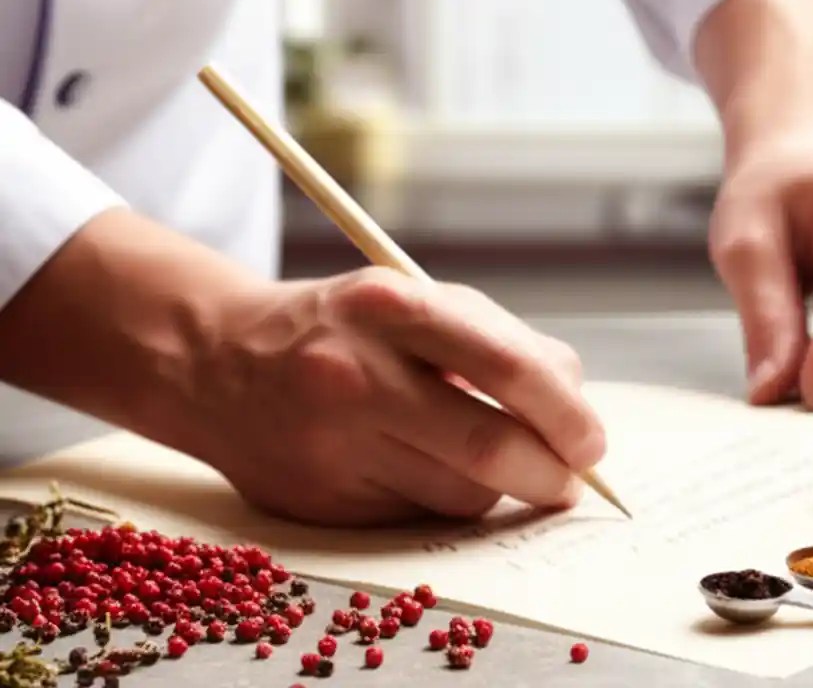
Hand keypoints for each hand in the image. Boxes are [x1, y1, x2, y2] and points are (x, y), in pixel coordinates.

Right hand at [0, 210, 603, 526]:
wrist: (216, 361)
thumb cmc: (346, 327)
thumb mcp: (418, 300)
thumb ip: (501, 342)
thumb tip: (574, 406)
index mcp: (392, 308)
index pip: (509, 368)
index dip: (567, 415)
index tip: (592, 442)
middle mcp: (357, 376)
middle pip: (491, 449)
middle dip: (549, 474)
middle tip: (567, 478)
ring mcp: (334, 445)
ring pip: (461, 495)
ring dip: (498, 488)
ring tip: (485, 458)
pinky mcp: (320, 501)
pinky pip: (420, 517)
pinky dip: (444, 501)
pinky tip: (423, 468)